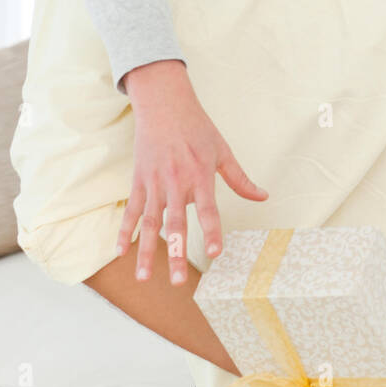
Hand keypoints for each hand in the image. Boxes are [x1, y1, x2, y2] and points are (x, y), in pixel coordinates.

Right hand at [117, 59, 267, 285]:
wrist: (164, 104)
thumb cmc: (197, 127)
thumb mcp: (222, 150)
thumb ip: (240, 179)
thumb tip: (264, 196)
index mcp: (200, 175)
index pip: (208, 210)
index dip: (213, 232)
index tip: (216, 254)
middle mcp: (176, 182)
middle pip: (177, 223)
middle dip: (177, 254)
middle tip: (179, 283)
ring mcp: (155, 183)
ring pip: (150, 223)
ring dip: (147, 251)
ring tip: (144, 277)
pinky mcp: (139, 181)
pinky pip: (132, 210)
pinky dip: (125, 231)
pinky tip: (121, 253)